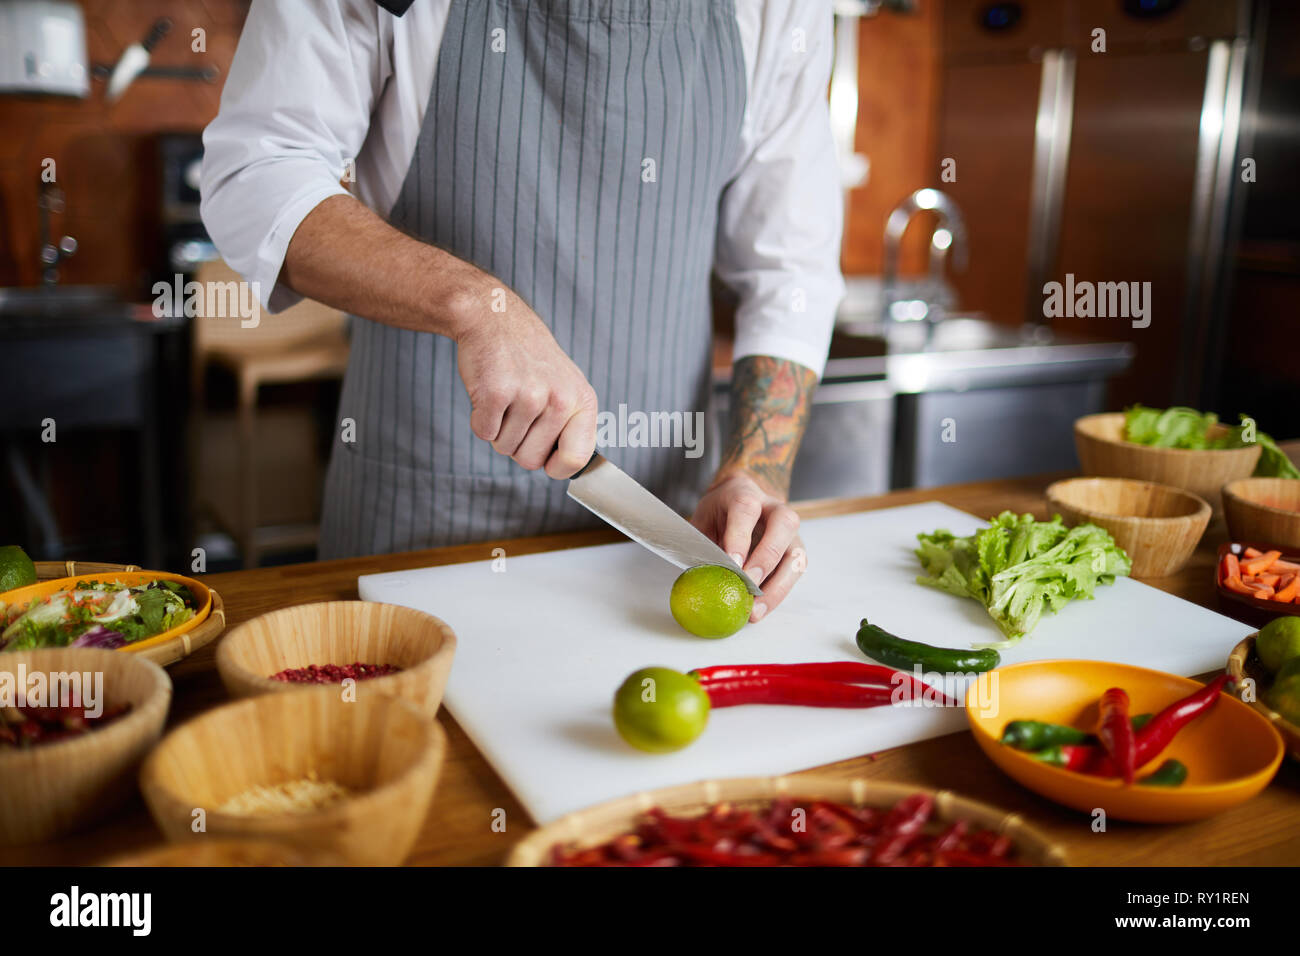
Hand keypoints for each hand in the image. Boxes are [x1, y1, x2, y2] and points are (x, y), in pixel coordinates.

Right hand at [453, 286, 597, 477]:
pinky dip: (479, 419)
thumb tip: (571, 468)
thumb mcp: (566, 386)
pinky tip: (488, 391)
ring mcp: (529, 396)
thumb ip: (571, 426)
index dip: (556, 467)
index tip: (546, 461)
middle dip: (518, 444)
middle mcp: (561, 399)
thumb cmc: (529, 360)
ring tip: (505, 396)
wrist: (495, 319)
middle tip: (516, 411)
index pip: (577, 459)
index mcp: (583, 401)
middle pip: (531, 461)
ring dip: (498, 429)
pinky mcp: (497, 393)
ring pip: (505, 448)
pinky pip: (483, 433)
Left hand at [691, 470, 805, 622]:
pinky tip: (762, 608)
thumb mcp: (704, 520)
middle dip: (767, 556)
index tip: (733, 563)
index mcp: (744, 494)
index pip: (745, 508)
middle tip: (750, 584)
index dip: (740, 536)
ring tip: (756, 609)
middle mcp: (773, 508)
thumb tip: (698, 578)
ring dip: (778, 584)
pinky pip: (795, 572)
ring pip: (796, 551)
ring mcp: (790, 530)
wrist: (740, 502)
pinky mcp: (796, 550)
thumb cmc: (719, 515)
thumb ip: (703, 544)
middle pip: (783, 523)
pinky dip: (779, 592)